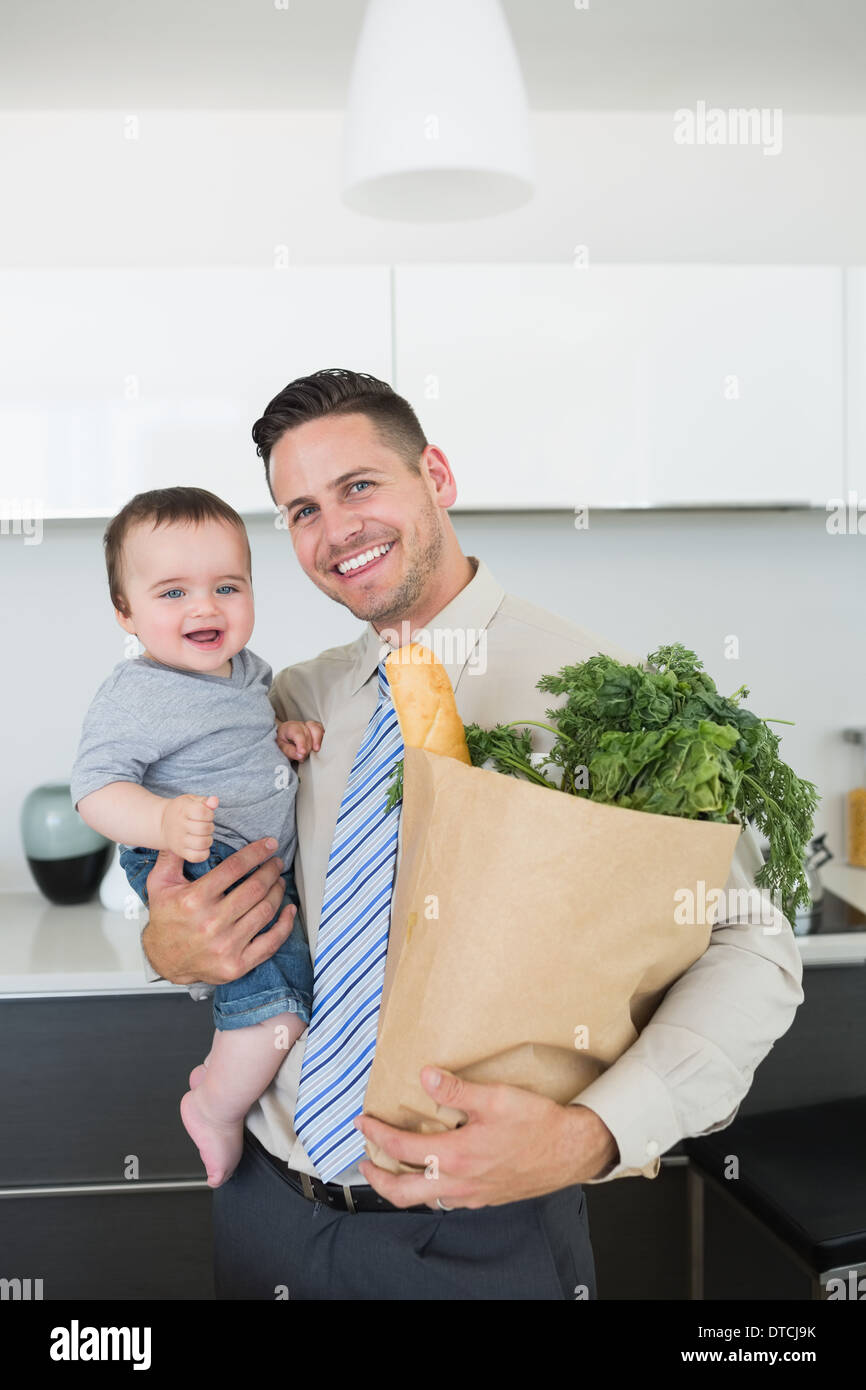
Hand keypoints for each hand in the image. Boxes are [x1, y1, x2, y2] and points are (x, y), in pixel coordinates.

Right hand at [141, 837, 296, 985]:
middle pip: (255, 888)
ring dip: (278, 892)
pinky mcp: (237, 964)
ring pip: (265, 911)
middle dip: (271, 870)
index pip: (234, 868)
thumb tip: (184, 831)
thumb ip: (172, 855)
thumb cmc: (165, 919)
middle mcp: (211, 923)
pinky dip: (285, 924)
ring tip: (279, 881)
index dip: (256, 853)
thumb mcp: (159, 884)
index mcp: (194, 900)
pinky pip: (271, 942)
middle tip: (276, 862)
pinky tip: (289, 910)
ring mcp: (226, 945)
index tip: (269, 845)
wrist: (164, 960)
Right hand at [161, 793, 218, 862]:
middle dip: (210, 826)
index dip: (210, 814)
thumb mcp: (190, 800)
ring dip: (209, 839)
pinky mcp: (180, 852)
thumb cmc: (182, 810)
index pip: (202, 812)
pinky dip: (204, 853)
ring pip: (202, 843)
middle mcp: (179, 825)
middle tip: (205, 825)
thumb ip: (204, 801)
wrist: (162, 824)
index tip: (206, 814)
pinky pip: (197, 857)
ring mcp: (179, 840)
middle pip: (204, 828)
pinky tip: (202, 846)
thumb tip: (215, 801)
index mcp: (183, 810)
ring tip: (204, 836)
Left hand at [277, 719, 323, 762]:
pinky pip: (322, 730)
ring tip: (315, 750)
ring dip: (317, 741)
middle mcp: (299, 724)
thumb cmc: (284, 743)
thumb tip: (301, 755)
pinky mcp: (316, 728)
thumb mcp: (281, 748)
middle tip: (303, 757)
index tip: (303, 752)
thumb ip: (290, 751)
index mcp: (289, 727)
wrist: (285, 738)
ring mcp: (308, 725)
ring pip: (316, 729)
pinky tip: (320, 745)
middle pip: (307, 734)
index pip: (297, 734)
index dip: (301, 743)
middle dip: (307, 747)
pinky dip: (322, 737)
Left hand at [354, 1069, 619, 1209]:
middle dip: (377, 1178)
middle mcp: (459, 1182)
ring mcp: (473, 1195)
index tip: (363, 1122)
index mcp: (456, 1156)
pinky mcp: (486, 1198)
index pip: (401, 1150)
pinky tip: (434, 1175)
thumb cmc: (537, 1124)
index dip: (377, 1135)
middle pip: (402, 1193)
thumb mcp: (496, 1098)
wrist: (571, 1151)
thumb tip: (425, 1077)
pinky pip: (447, 1201)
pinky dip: (429, 1191)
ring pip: (425, 1200)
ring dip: (402, 1187)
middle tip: (365, 1161)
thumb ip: (457, 1089)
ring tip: (394, 1169)